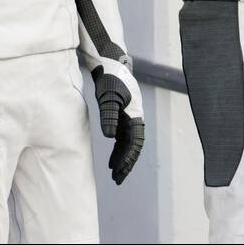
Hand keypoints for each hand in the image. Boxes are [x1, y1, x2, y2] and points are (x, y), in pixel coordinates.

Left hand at [92, 64, 144, 185]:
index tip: (120, 172)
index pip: (135, 143)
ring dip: (123, 159)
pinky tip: (111, 160)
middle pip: (134, 147)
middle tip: (118, 180)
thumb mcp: (107, 98)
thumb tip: (109, 137)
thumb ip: (109, 116)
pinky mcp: (122, 117)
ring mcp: (129, 118)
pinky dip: (118, 151)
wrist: (111, 64)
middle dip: (127, 164)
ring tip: (115, 175)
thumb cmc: (110, 79)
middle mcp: (135, 119)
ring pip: (128, 144)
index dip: (128, 158)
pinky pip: (122, 139)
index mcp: (136, 116)